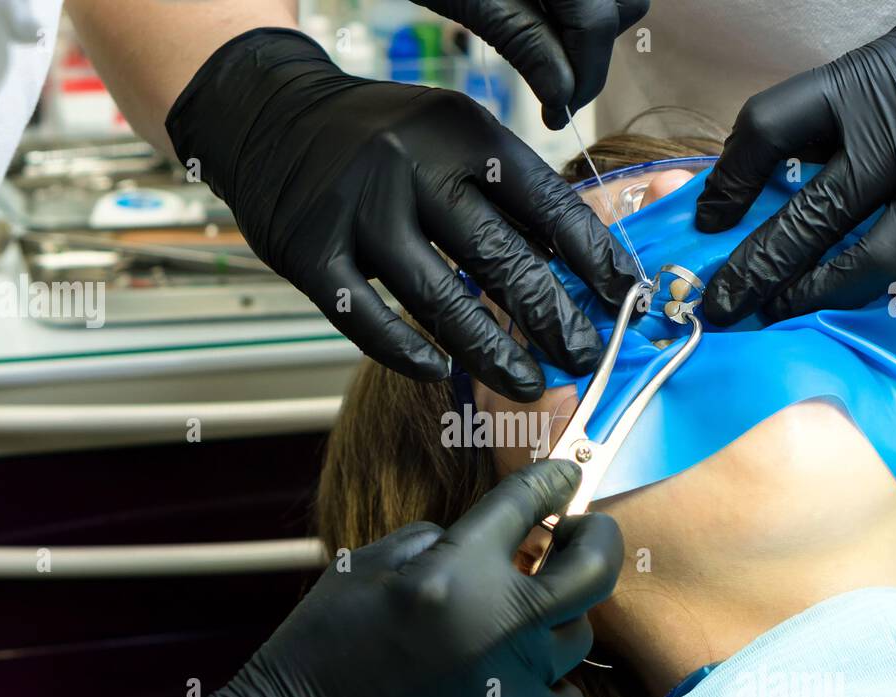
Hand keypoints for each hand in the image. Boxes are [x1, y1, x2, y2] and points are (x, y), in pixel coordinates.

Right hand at [133, 461, 623, 696]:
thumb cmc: (319, 649)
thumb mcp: (362, 567)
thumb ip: (429, 541)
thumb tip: (476, 538)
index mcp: (452, 568)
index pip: (526, 504)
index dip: (552, 480)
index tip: (564, 475)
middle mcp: (495, 618)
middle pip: (593, 568)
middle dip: (598, 537)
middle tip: (580, 532)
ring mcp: (510, 678)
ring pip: (579, 634)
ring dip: (561, 614)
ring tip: (533, 609)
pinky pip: (566, 695)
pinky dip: (555, 679)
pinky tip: (529, 670)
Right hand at [167, 28, 638, 400]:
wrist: (272, 115)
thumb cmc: (382, 139)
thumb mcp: (451, 136)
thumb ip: (504, 192)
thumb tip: (576, 265)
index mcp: (461, 131)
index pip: (544, 201)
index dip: (591, 256)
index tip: (623, 299)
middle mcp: (410, 164)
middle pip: (498, 257)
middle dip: (553, 316)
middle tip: (588, 357)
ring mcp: (356, 209)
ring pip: (437, 298)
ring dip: (491, 350)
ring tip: (529, 383)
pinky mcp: (308, 251)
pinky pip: (365, 318)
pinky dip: (407, 352)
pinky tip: (441, 374)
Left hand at [416, 0, 649, 127]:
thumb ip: (525, 44)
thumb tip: (563, 99)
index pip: (597, 24)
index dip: (584, 77)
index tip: (560, 113)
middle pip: (625, 3)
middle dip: (593, 46)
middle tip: (553, 79)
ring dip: (592, 20)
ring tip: (546, 40)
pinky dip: (581, 3)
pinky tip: (543, 11)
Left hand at [695, 0, 895, 324]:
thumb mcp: (890, 62)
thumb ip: (835, 115)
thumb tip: (768, 174)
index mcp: (866, 88)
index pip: (771, 130)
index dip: (729, 179)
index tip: (708, 218)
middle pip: (809, 217)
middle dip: (753, 271)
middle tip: (721, 305)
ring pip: (870, 262)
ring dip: (815, 297)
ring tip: (780, 315)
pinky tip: (885, 304)